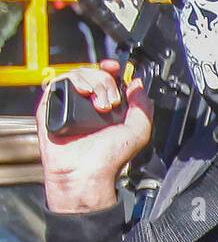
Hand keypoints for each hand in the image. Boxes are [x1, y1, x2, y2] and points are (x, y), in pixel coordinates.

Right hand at [38, 59, 153, 213]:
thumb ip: (143, 106)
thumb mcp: (139, 130)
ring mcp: (70, 106)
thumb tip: (138, 84)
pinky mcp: (51, 108)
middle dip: (107, 82)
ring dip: (94, 82)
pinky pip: (58, 83)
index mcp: (109, 109)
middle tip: (112, 102)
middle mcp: (88, 106)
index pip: (108, 79)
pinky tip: (84, 92)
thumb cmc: (108, 159)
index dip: (112, 70)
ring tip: (100, 104)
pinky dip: (73, 80)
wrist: (85, 173)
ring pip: (78, 75)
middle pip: (96, 74)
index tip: (116, 69)